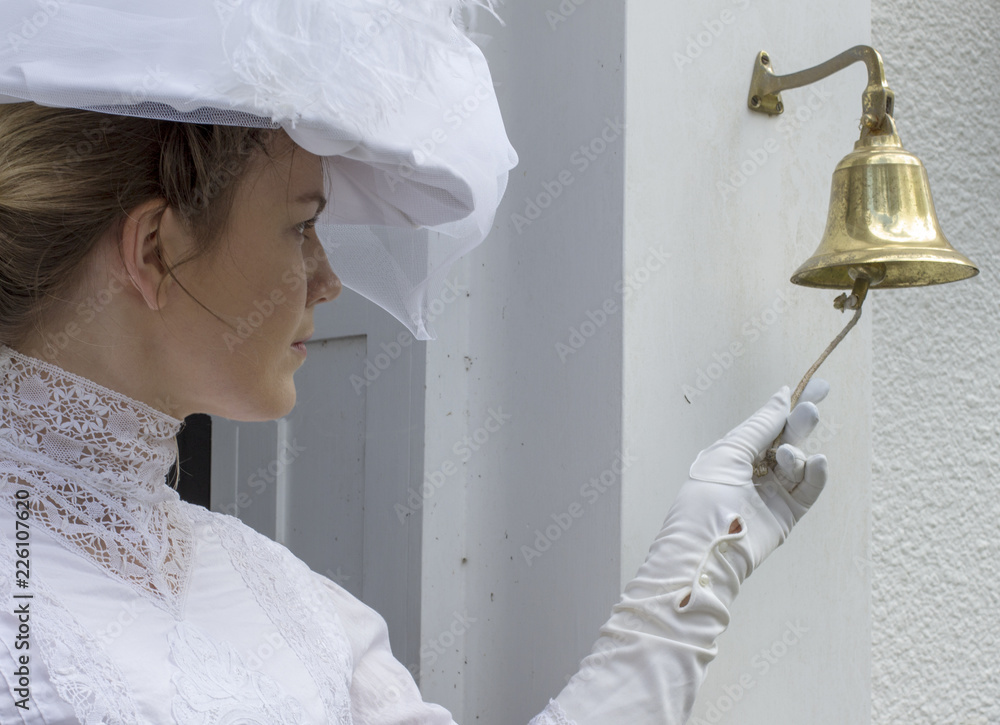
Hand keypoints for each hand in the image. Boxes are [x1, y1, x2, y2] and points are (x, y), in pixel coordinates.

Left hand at [540, 380, 831, 724]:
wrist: (707, 549)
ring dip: (798, 454)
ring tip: (788, 457)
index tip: (814, 388)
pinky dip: (816, 475)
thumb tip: (782, 396)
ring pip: (798, 464)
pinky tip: (817, 464)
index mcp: (733, 454)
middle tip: (813, 408)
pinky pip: (809, 489)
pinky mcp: (787, 516)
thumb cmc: (706, 497)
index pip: (767, 426)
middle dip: (800, 424)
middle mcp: (753, 472)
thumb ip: (760, 425)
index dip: (788, 408)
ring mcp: (771, 494)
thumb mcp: (729, 452)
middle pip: (786, 441)